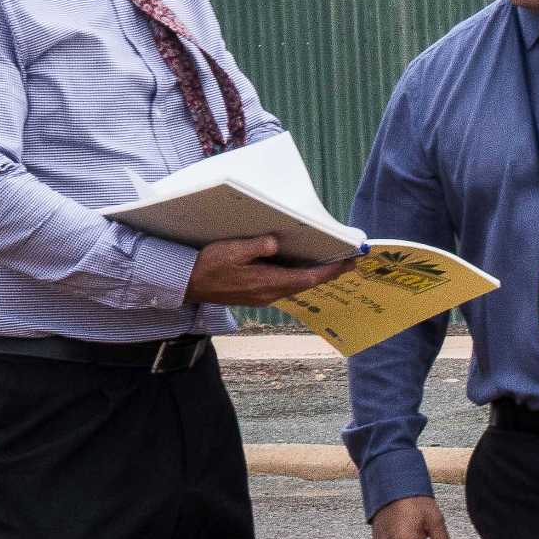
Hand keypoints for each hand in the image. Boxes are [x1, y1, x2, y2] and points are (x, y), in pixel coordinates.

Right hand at [183, 234, 354, 306]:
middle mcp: (269, 293)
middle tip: (349, 261)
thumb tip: (275, 243)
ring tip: (330, 263)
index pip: (308, 277)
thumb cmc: (208, 266)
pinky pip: (285, 286)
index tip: (350, 263)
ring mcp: (263, 296)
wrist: (188, 285)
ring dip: (314, 275)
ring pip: (296, 286)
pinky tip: (301, 268)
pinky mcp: (256, 295)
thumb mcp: (230, 250)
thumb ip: (255, 247)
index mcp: (267, 282)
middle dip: (328, 273)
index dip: (331, 271)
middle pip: (306, 283)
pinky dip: (299, 277)